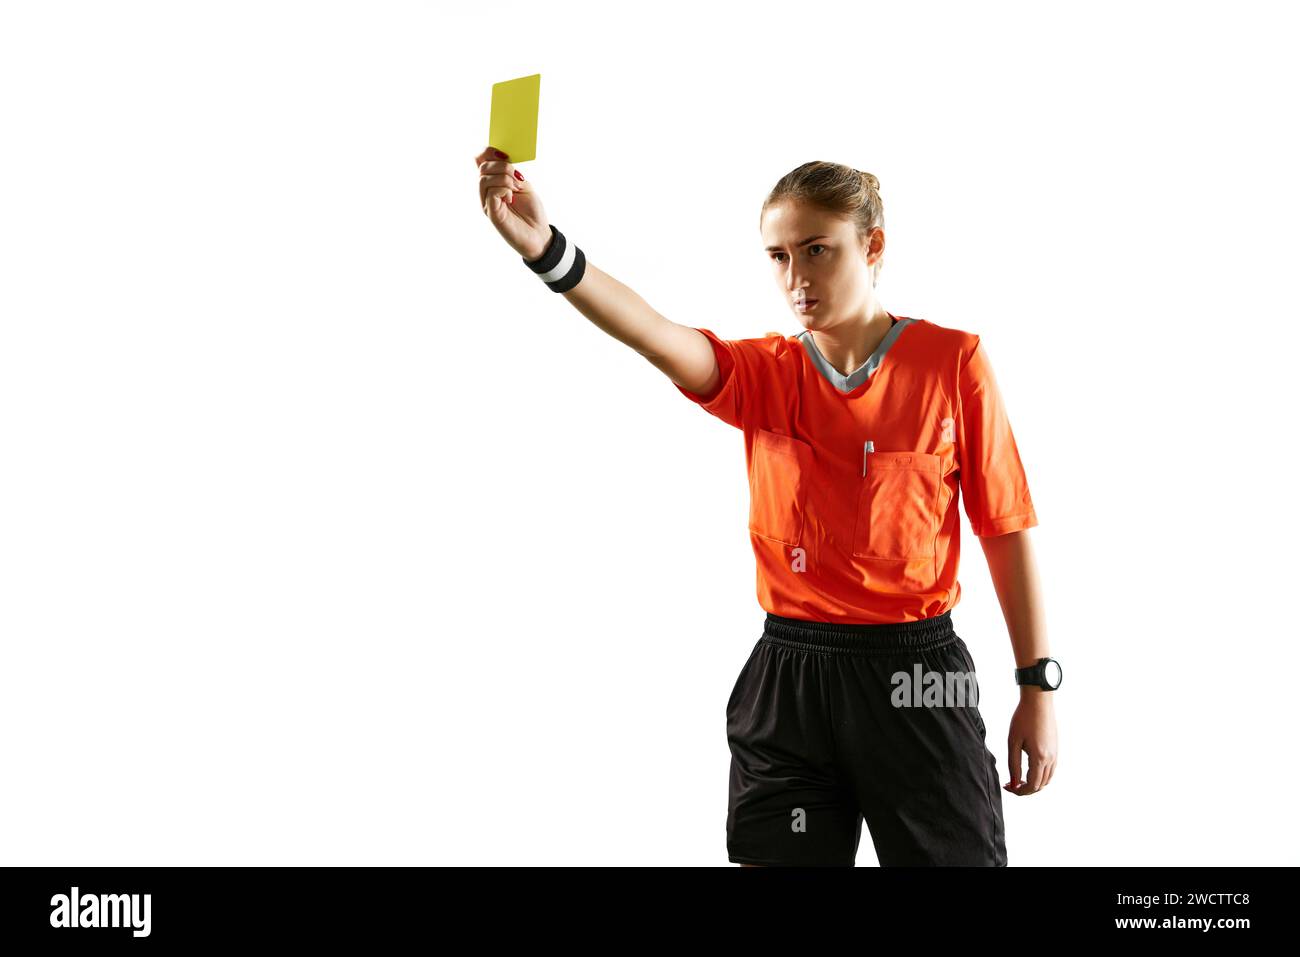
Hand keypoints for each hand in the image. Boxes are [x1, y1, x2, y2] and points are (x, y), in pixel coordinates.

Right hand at [475, 145, 550, 260]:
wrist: (540, 235)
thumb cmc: (532, 213)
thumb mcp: (524, 186)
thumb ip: (512, 173)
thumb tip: (502, 159)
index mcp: (493, 183)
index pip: (480, 160)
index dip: (489, 151)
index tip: (506, 156)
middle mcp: (486, 193)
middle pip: (482, 167)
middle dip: (502, 166)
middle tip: (517, 178)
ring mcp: (487, 203)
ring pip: (484, 178)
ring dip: (504, 178)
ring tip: (515, 189)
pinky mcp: (492, 214)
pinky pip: (491, 193)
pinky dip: (504, 190)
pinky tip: (512, 198)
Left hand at [1004, 692, 1057, 794]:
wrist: (1039, 701)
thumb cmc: (1023, 719)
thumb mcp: (1013, 742)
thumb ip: (1013, 765)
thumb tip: (1014, 783)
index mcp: (1040, 758)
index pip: (1032, 786)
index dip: (1020, 791)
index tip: (1008, 787)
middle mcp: (1051, 759)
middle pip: (1041, 785)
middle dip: (1026, 789)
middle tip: (1010, 784)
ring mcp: (1056, 754)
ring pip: (1047, 779)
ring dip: (1034, 783)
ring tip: (1018, 778)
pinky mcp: (1056, 749)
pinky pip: (1050, 770)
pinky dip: (1040, 775)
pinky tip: (1028, 769)